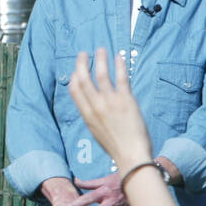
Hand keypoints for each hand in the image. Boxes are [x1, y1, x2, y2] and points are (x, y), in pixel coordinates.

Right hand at [68, 48, 154, 168]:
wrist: (131, 155)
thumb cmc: (116, 146)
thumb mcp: (97, 131)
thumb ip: (93, 116)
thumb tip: (93, 105)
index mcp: (86, 115)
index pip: (75, 90)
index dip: (74, 77)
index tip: (77, 70)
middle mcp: (95, 106)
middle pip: (84, 78)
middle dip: (82, 63)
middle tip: (84, 53)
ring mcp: (110, 102)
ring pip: (101, 74)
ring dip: (100, 59)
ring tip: (100, 49)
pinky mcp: (126, 100)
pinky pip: (120, 78)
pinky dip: (118, 66)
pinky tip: (118, 57)